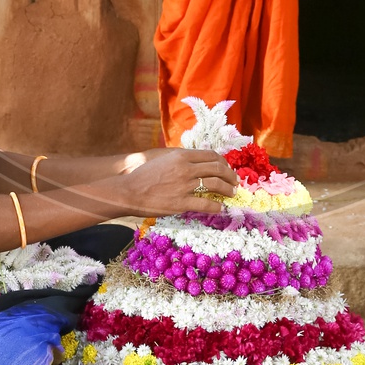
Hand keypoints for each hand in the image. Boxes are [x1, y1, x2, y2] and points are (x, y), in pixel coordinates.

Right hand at [120, 148, 236, 215]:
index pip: (211, 155)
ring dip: (227, 189)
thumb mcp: (164, 160)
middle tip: (235, 182)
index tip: (227, 169)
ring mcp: (184, 185)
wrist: (129, 191)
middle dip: (230, 175)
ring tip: (231, 193)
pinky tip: (220, 208)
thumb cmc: (144, 176)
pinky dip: (217, 206)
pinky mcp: (181, 202)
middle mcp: (186, 168)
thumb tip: (196, 164)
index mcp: (181, 155)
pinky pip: (206, 204)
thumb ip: (181, 160)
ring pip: (215, 185)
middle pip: (217, 168)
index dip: (223, 162)